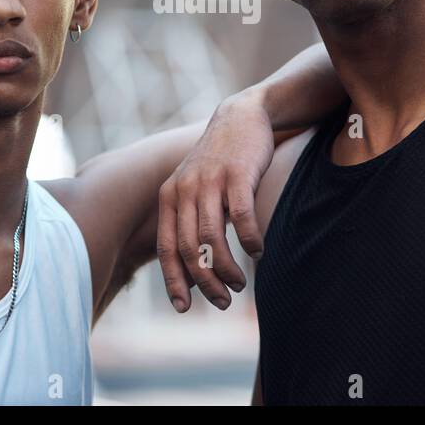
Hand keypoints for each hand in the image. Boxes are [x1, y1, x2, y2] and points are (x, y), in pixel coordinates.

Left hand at [157, 92, 272, 312]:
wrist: (241, 117)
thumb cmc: (219, 162)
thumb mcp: (194, 188)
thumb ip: (189, 222)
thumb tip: (193, 271)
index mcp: (169, 196)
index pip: (167, 248)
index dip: (174, 280)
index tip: (185, 307)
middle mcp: (185, 190)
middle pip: (190, 250)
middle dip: (205, 283)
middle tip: (222, 301)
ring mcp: (210, 181)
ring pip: (212, 239)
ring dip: (226, 269)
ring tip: (239, 283)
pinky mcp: (237, 173)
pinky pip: (241, 217)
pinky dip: (250, 241)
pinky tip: (258, 252)